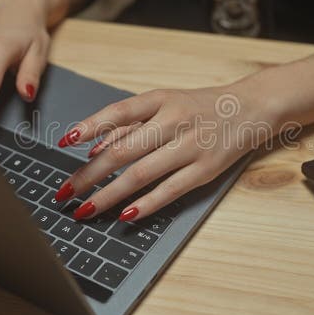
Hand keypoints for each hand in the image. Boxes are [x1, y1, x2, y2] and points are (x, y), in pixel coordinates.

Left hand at [54, 85, 280, 221]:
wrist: (250, 108)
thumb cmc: (200, 107)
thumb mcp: (165, 103)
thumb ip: (131, 124)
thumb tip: (94, 148)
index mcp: (160, 99)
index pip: (118, 112)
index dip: (88, 127)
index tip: (63, 143)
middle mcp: (174, 120)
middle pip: (123, 150)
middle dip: (89, 174)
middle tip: (65, 192)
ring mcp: (191, 146)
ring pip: (142, 173)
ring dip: (109, 195)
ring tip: (86, 209)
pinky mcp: (206, 169)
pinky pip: (170, 190)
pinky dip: (146, 204)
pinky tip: (125, 215)